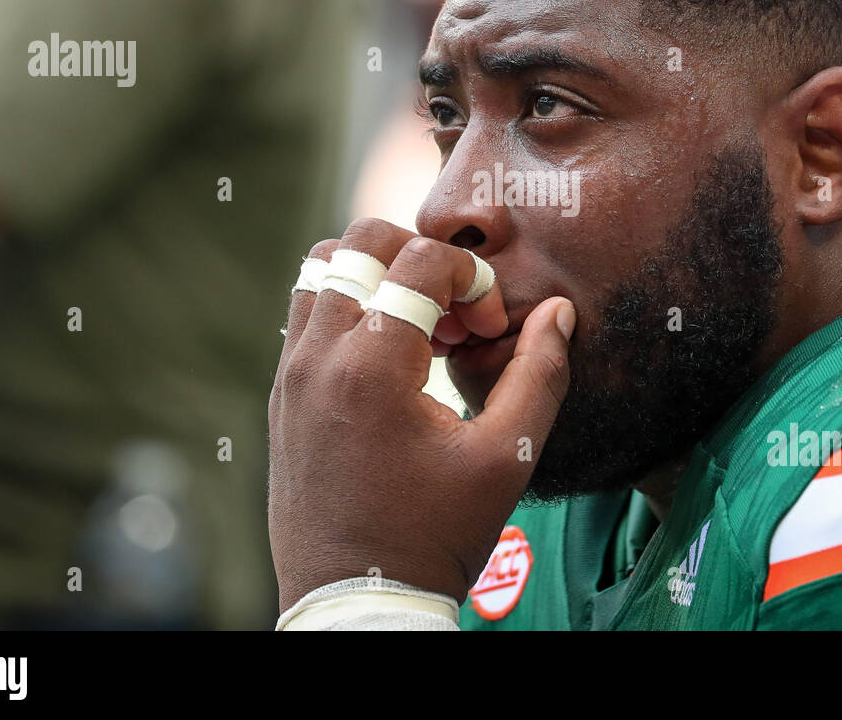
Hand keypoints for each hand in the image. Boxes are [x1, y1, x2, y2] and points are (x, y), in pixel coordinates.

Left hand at [268, 218, 574, 611]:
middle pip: (356, 241)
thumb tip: (559, 313)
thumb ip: (539, 375)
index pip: (419, 260)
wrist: (359, 600)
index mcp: (372, 368)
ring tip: (421, 328)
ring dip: (377, 277)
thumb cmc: (434, 535)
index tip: (489, 327)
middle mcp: (318, 358)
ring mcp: (291, 376)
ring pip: (321, 270)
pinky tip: (393, 358)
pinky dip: (351, 309)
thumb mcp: (505, 458)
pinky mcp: (282, 396)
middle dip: (417, 256)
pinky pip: (307, 315)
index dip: (472, 278)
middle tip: (453, 310)